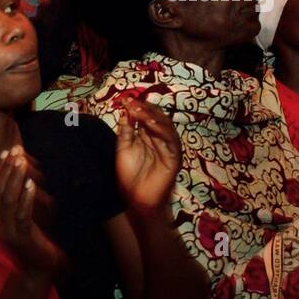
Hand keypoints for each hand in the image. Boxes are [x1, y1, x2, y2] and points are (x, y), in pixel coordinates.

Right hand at [0, 145, 61, 274]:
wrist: (39, 266)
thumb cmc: (35, 237)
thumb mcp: (26, 212)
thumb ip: (23, 193)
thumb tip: (25, 165)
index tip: (6, 151)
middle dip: (6, 169)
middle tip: (16, 151)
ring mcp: (6, 231)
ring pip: (6, 200)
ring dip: (15, 178)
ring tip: (22, 162)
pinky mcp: (20, 238)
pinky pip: (21, 215)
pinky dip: (26, 198)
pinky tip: (32, 185)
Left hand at [114, 96, 181, 213]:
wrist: (136, 199)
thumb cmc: (129, 175)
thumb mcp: (123, 149)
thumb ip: (126, 131)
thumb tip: (125, 111)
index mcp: (147, 137)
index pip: (144, 117)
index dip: (136, 108)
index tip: (123, 99)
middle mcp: (159, 140)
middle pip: (156, 119)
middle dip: (144, 108)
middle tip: (131, 101)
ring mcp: (168, 148)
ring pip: (164, 127)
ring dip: (152, 116)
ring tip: (139, 109)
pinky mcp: (174, 157)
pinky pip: (170, 140)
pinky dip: (161, 130)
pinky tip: (150, 123)